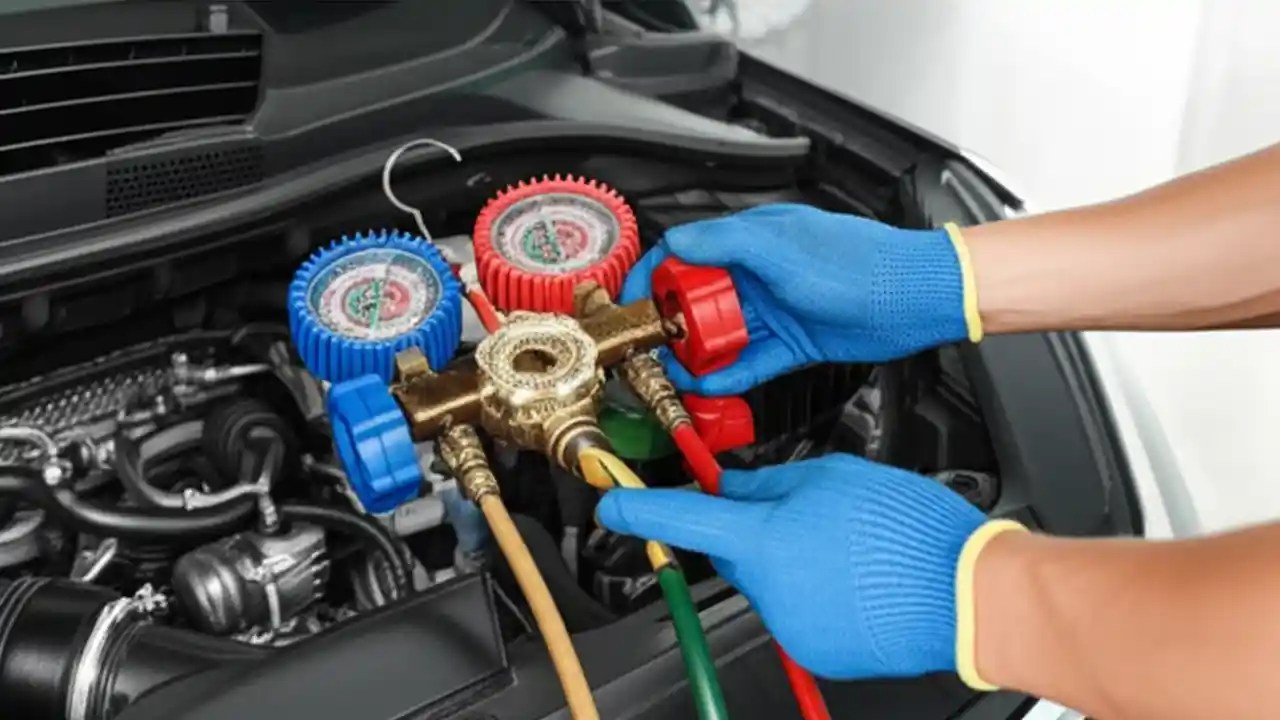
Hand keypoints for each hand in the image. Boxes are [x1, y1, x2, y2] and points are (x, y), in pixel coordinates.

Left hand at [596, 454, 986, 678]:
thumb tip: (733, 483)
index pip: (684, 520)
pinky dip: (817, 594)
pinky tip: (856, 579)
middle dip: (758, 530)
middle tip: (808, 512)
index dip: (639, 510)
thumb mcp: (834, 478)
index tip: (613, 505)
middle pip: (737, 552)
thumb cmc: (910, 532)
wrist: (969, 595)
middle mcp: (767, 590)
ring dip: (794, 562)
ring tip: (849, 549)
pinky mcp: (815, 650)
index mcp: (764, 540)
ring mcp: (790, 626)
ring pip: (771, 582)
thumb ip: (771, 481)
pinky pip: (799, 612)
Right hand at [621, 204, 976, 394]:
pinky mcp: (792, 342)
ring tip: (673, 373)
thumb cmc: (861, 264)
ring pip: (722, 334)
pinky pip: (750, 360)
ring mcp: (775, 309)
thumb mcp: (783, 248)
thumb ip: (726, 242)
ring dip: (697, 354)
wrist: (916, 299)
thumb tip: (676, 241)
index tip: (632, 301)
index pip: (686, 253)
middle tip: (652, 347)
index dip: (654, 276)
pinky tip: (708, 385)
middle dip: (672, 324)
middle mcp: (760, 273)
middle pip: (698, 299)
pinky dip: (727, 373)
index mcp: (753, 239)